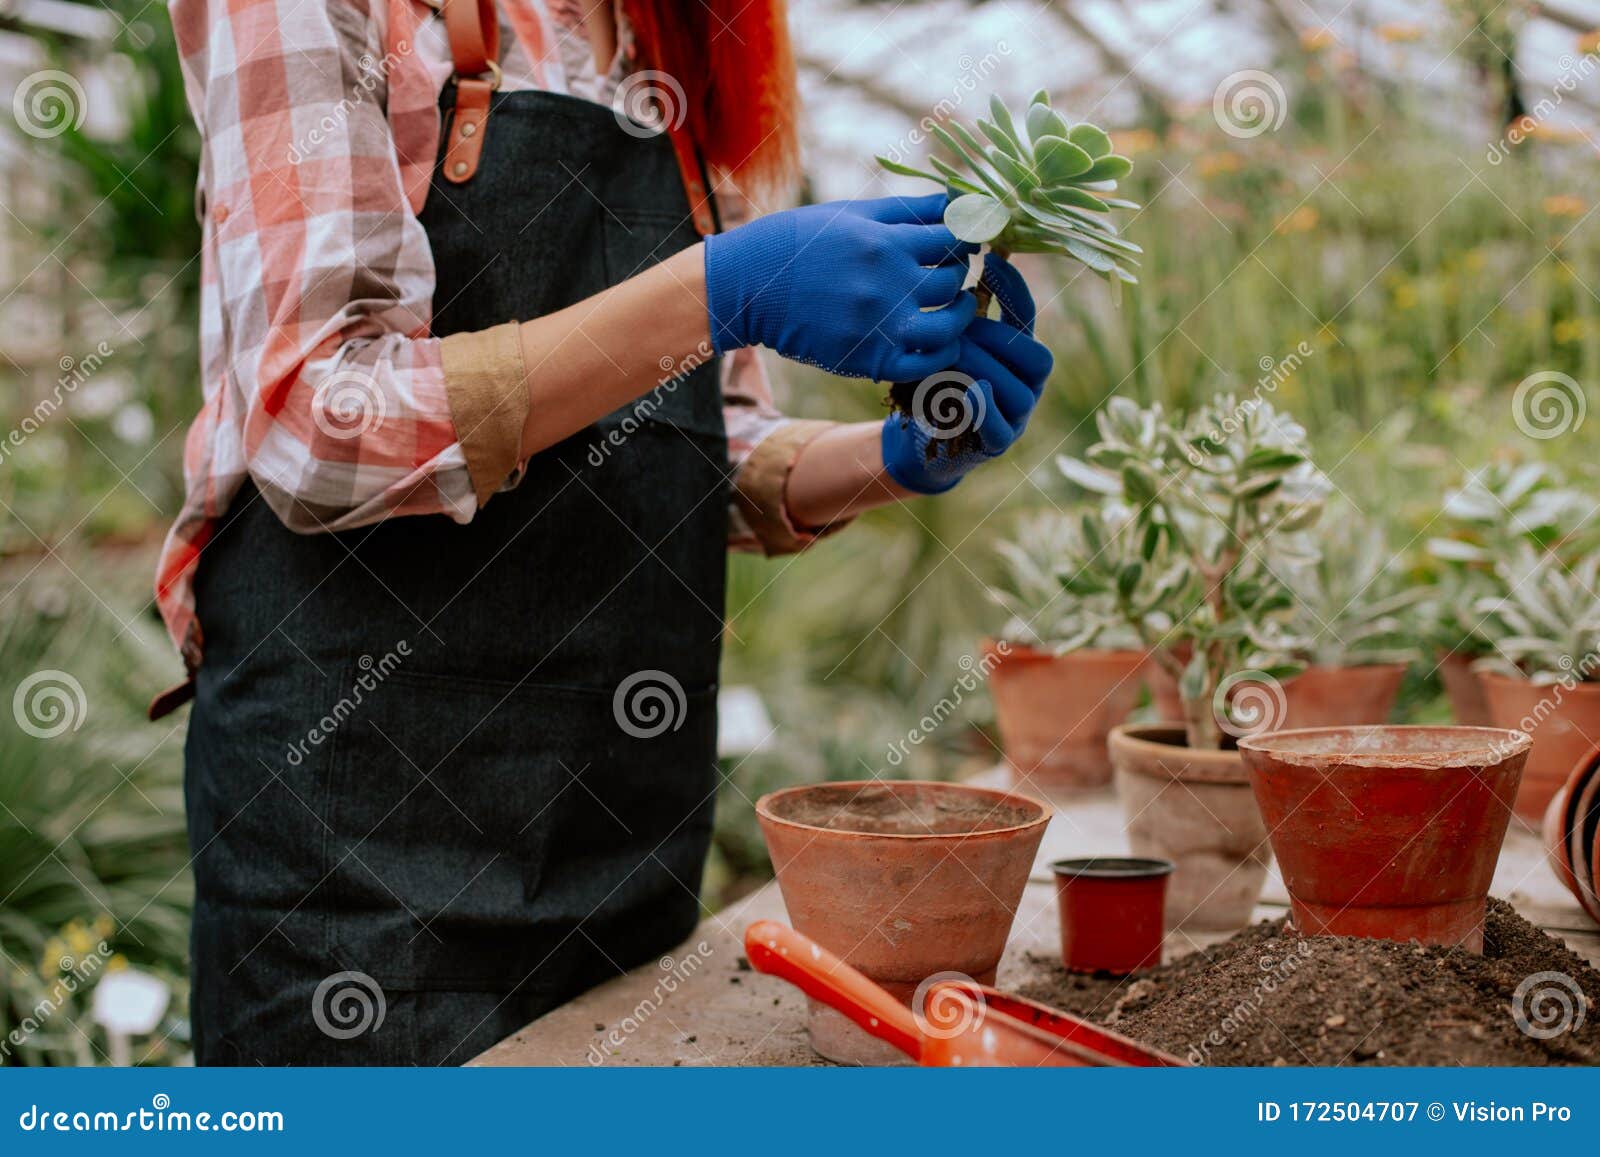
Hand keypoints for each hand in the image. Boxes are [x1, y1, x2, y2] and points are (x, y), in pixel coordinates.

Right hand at [703, 194, 977, 381]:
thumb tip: (956, 197)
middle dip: (960, 271)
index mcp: (885, 242)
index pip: (953, 238)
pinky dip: (945, 353)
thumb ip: (906, 209)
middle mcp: (887, 283)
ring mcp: (879, 324)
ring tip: (960, 304)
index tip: (964, 240)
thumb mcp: (851, 213)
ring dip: (963, 313)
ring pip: (950, 324)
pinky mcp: (868, 358)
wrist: (751, 286)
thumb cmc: (800, 241)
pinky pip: (926, 363)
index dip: (967, 237)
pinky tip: (945, 341)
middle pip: (952, 279)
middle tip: (953, 270)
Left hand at [881, 254, 1052, 494]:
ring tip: (951, 357)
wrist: (919, 442)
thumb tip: (949, 263)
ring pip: (1017, 389)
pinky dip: (985, 409)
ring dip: (983, 369)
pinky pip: (1001, 427)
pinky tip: (969, 391)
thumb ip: (955, 317)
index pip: (1026, 316)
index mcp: (1017, 354)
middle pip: (1033, 355)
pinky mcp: (998, 444)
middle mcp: (1027, 383)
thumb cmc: (932, 385)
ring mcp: (1017, 416)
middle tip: (956, 329)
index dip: (1013, 288)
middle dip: (994, 338)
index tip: (990, 260)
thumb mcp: (941, 345)